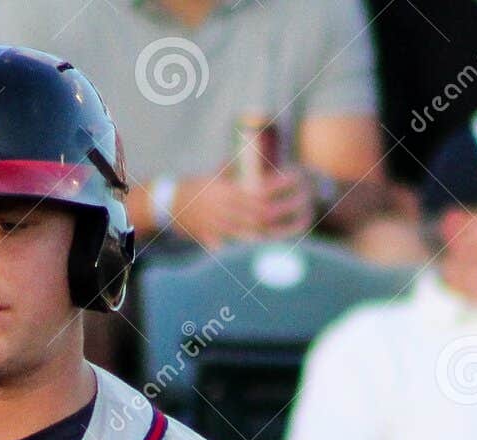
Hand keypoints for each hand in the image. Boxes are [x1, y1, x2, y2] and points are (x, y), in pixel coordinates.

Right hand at [168, 167, 314, 247]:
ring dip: (282, 228)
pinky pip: (243, 246)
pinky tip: (282, 242)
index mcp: (226, 190)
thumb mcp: (215, 173)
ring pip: (257, 231)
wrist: (168, 206)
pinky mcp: (216, 240)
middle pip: (263, 212)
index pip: (259, 188)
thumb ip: (236, 168)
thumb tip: (257, 156)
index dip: (280, 183)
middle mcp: (225, 210)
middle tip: (308, 198)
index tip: (297, 174)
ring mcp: (221, 228)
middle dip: (287, 206)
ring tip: (303, 222)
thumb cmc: (195, 187)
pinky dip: (263, 245)